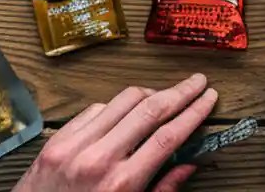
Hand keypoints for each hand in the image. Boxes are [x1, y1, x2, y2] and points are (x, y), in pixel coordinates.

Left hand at [14, 74, 217, 191]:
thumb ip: (163, 190)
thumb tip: (189, 165)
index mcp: (122, 184)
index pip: (169, 136)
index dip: (194, 113)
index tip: (208, 100)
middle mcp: (98, 159)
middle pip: (149, 110)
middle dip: (179, 92)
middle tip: (196, 83)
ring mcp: (74, 146)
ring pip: (121, 101)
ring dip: (149, 94)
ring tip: (164, 96)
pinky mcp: (56, 141)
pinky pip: (94, 110)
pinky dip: (115, 107)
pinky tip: (125, 113)